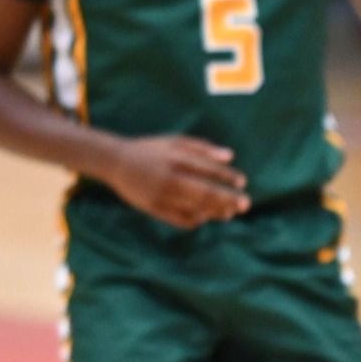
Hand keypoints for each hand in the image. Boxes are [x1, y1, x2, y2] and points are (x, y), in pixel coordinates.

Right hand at [99, 135, 248, 228]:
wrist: (114, 161)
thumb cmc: (151, 150)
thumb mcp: (174, 141)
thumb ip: (202, 147)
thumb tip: (230, 156)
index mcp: (176, 158)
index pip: (209, 169)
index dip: (228, 177)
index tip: (242, 182)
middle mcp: (169, 177)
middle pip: (206, 192)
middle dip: (229, 199)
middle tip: (246, 204)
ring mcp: (161, 194)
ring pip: (195, 207)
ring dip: (216, 212)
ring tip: (229, 213)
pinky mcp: (153, 208)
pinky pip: (180, 219)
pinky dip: (195, 220)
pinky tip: (204, 217)